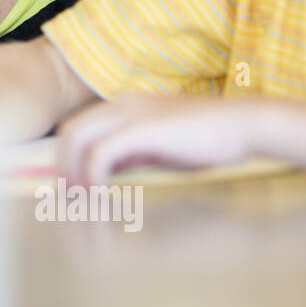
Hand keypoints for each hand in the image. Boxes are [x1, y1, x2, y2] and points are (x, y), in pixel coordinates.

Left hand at [56, 95, 252, 185]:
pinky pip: (99, 154)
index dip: (69, 159)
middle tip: (70, 200)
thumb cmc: (207, 139)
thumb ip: (131, 154)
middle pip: (70, 132)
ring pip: (77, 140)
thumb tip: (106, 171)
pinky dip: (93, 178)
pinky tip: (103, 199)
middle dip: (63, 167)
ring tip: (83, 203)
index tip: (73, 189)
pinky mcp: (141, 128)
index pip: (79, 128)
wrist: (242, 126)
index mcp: (123, 105)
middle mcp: (120, 104)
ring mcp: (129, 113)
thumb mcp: (159, 147)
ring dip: (73, 174)